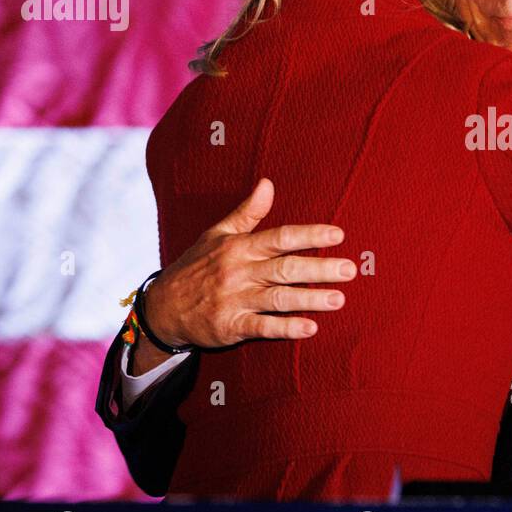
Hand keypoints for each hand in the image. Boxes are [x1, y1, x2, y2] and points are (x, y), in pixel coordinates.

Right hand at [139, 178, 355, 363]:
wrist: (162, 308)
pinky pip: (262, 327)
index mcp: (239, 247)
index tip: (338, 235)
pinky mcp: (230, 326)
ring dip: (309, 299)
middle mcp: (238, 272)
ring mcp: (234, 300)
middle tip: (350, 270)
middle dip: (319, 269)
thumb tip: (268, 183)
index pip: (279, 237)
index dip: (309, 235)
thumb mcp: (217, 234)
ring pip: (278, 298)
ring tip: (339, 299)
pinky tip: (310, 328)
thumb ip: (247, 212)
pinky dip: (286, 328)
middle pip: (284, 268)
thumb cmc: (196, 267)